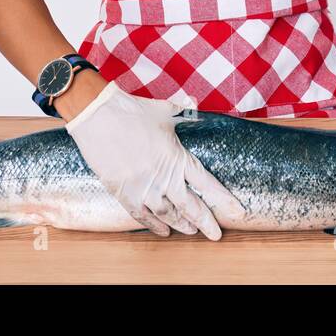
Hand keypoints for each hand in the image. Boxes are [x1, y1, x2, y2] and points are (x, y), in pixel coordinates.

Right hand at [64, 79, 246, 238]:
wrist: (97, 117)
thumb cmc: (132, 111)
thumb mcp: (164, 110)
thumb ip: (183, 109)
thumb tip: (194, 101)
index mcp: (176, 157)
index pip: (207, 184)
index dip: (224, 200)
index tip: (238, 212)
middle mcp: (162, 177)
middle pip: (190, 206)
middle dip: (205, 222)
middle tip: (216, 234)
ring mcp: (142, 187)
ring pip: (167, 214)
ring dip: (181, 224)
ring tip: (191, 231)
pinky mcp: (123, 192)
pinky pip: (141, 215)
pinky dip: (153, 225)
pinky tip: (163, 231)